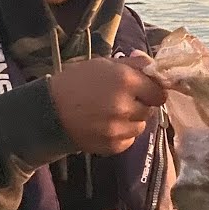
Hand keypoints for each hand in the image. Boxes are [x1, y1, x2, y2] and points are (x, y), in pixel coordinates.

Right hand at [48, 56, 166, 154]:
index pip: (159, 92)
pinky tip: (106, 126)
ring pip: (140, 126)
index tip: (145, 91)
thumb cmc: (75, 82)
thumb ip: (133, 64)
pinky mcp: (112, 146)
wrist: (49, 110)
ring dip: (131, 121)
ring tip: (112, 114)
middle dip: (140, 105)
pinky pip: (128, 140)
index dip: (153, 91)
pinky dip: (121, 135)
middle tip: (123, 101)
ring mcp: (119, 129)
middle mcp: (125, 106)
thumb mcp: (103, 64)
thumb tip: (154, 64)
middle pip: (150, 110)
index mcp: (126, 80)